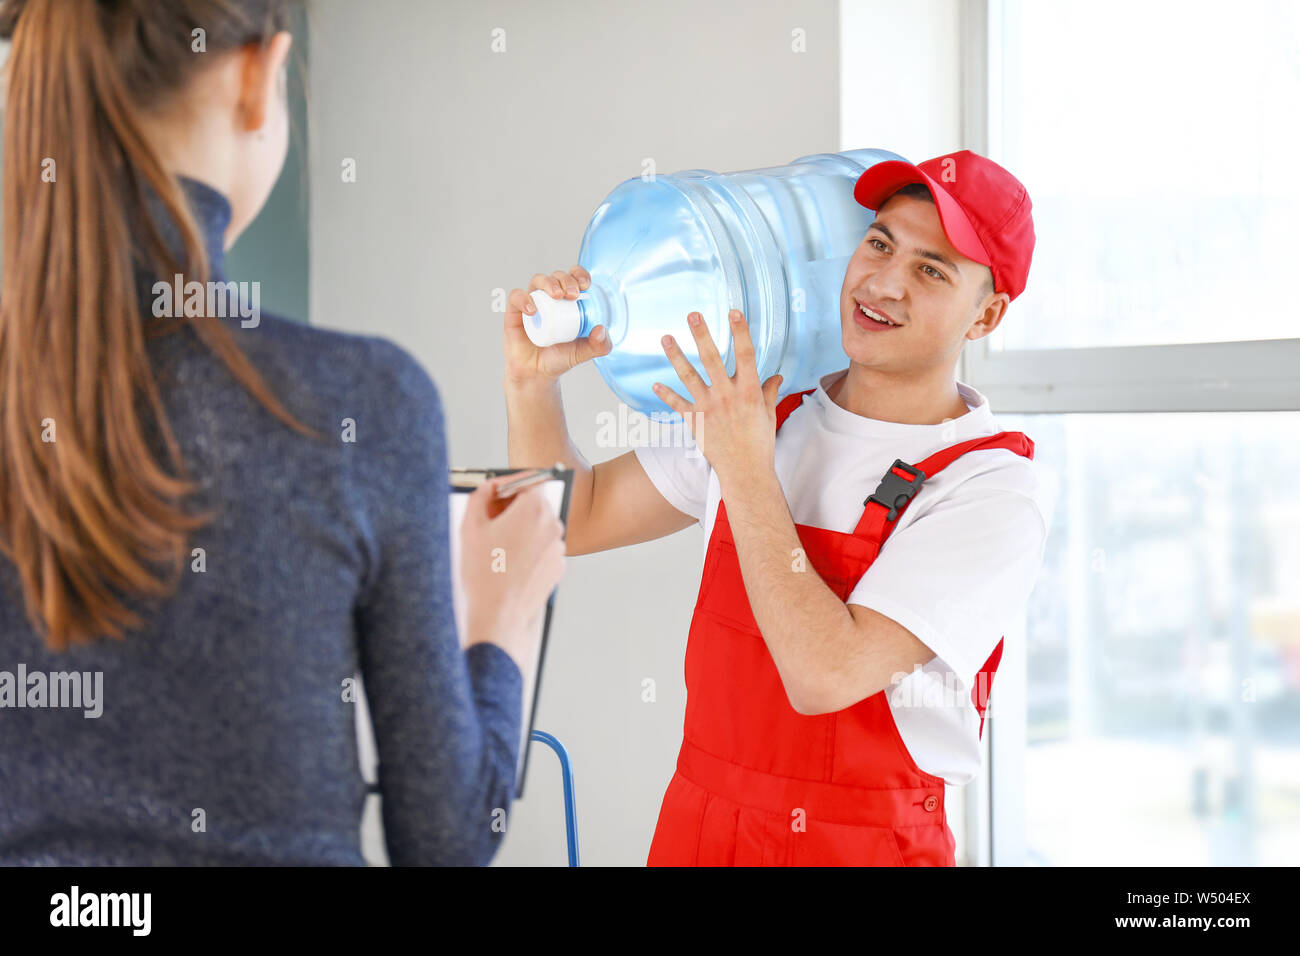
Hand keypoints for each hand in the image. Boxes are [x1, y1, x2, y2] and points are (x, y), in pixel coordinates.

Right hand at [459, 473, 565, 674]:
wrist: (498, 615)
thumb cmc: (484, 573)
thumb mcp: (471, 526)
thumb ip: (480, 496)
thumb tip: (488, 487)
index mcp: (534, 509)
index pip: (530, 481)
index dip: (511, 484)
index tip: (499, 489)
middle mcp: (553, 525)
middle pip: (536, 504)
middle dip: (514, 508)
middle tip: (491, 519)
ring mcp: (558, 548)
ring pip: (539, 528)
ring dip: (522, 530)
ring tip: (498, 548)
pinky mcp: (558, 567)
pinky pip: (544, 549)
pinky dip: (530, 550)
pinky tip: (510, 563)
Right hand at [504, 266, 611, 386]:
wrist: (536, 374)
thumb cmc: (559, 358)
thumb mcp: (583, 353)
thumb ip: (599, 345)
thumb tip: (602, 330)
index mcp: (569, 302)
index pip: (574, 278)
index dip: (579, 275)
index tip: (586, 285)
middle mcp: (550, 298)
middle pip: (557, 276)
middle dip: (566, 280)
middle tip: (573, 295)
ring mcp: (532, 302)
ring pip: (538, 280)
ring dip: (548, 283)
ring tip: (557, 296)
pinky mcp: (515, 312)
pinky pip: (516, 297)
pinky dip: (524, 299)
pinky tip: (532, 310)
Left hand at [651, 309, 782, 487]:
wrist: (745, 471)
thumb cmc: (759, 443)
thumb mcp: (768, 414)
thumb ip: (770, 392)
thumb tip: (776, 376)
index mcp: (749, 391)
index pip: (745, 354)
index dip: (740, 331)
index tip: (734, 311)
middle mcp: (727, 395)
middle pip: (712, 358)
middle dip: (702, 334)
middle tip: (693, 314)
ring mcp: (709, 407)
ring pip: (688, 376)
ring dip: (676, 356)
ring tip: (665, 338)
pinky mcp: (695, 421)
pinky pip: (677, 404)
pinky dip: (666, 395)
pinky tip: (655, 383)